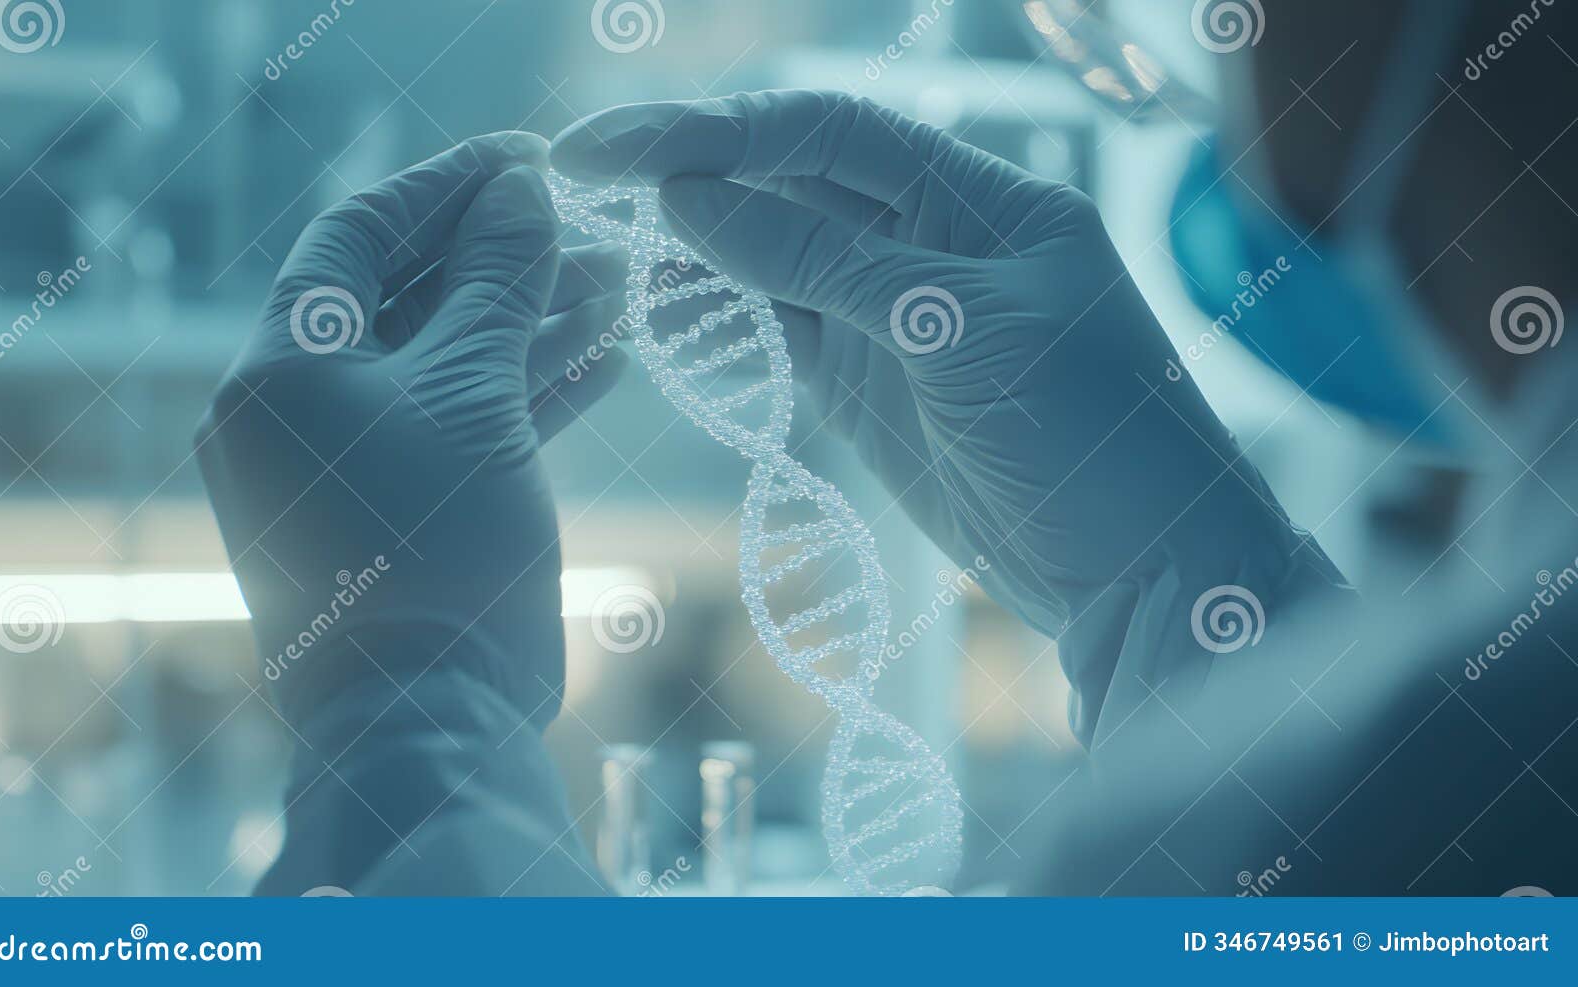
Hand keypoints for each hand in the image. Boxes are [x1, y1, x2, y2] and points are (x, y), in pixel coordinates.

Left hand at [197, 133, 627, 724]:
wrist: (430, 715)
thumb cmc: (431, 551)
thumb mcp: (473, 396)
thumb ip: (497, 284)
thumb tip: (522, 189)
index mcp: (279, 368)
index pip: (356, 235)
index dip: (445, 187)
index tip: (528, 160)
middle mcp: (300, 410)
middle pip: (409, 297)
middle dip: (504, 258)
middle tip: (586, 227)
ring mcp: (353, 465)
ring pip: (450, 364)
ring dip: (532, 321)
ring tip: (618, 285)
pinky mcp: (406, 512)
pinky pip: (467, 426)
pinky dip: (532, 392)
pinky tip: (608, 360)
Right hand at [552, 92, 1340, 741]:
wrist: (1141, 574)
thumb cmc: (1092, 439)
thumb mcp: (959, 332)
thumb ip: (824, 266)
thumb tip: (691, 197)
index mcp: (983, 198)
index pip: (832, 134)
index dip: (720, 130)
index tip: (621, 147)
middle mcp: (935, 243)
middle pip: (793, 185)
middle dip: (691, 173)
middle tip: (584, 175)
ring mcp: (898, 319)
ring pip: (776, 259)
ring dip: (697, 249)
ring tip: (611, 246)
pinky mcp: (873, 387)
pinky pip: (783, 333)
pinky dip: (723, 322)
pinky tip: (666, 312)